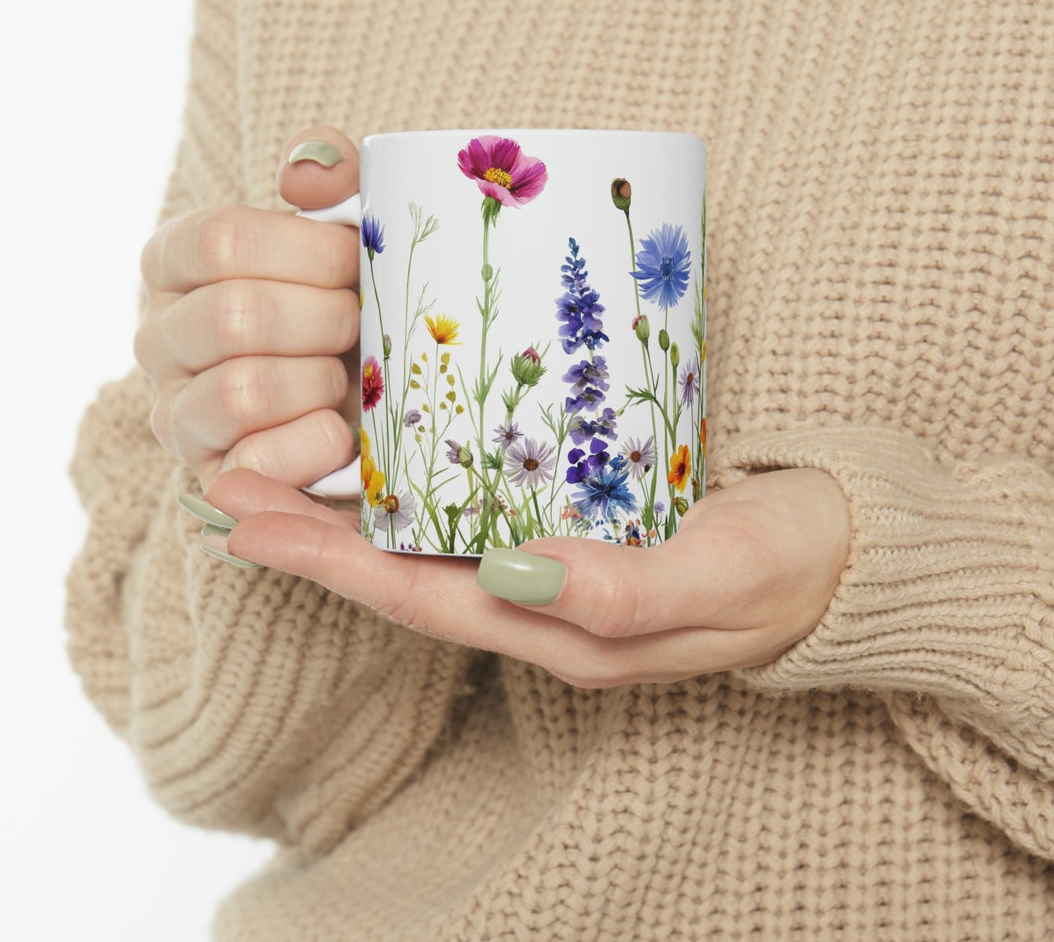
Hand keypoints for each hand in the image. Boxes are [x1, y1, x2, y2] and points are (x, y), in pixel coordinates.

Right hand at [135, 127, 361, 489]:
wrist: (365, 397)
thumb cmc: (346, 301)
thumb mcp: (343, 228)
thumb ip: (329, 176)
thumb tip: (305, 175)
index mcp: (175, 262)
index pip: (223, 241)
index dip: (310, 252)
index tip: (357, 261)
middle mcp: (158, 336)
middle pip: (237, 317)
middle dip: (327, 320)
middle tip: (362, 323)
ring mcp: (176, 413)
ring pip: (243, 390)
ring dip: (322, 381)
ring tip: (347, 376)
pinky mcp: (210, 477)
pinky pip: (257, 463)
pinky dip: (317, 443)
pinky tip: (342, 430)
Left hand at [199, 466, 849, 686]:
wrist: (848, 551)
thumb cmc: (791, 564)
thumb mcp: (721, 576)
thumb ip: (623, 589)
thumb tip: (514, 573)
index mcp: (564, 629)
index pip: (421, 597)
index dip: (329, 562)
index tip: (245, 519)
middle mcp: (544, 604)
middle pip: (405, 573)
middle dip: (312, 535)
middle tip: (230, 482)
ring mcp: (558, 568)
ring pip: (433, 544)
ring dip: (353, 510)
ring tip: (282, 463)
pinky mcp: (582, 525)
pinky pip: (478, 513)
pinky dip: (420, 486)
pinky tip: (393, 449)